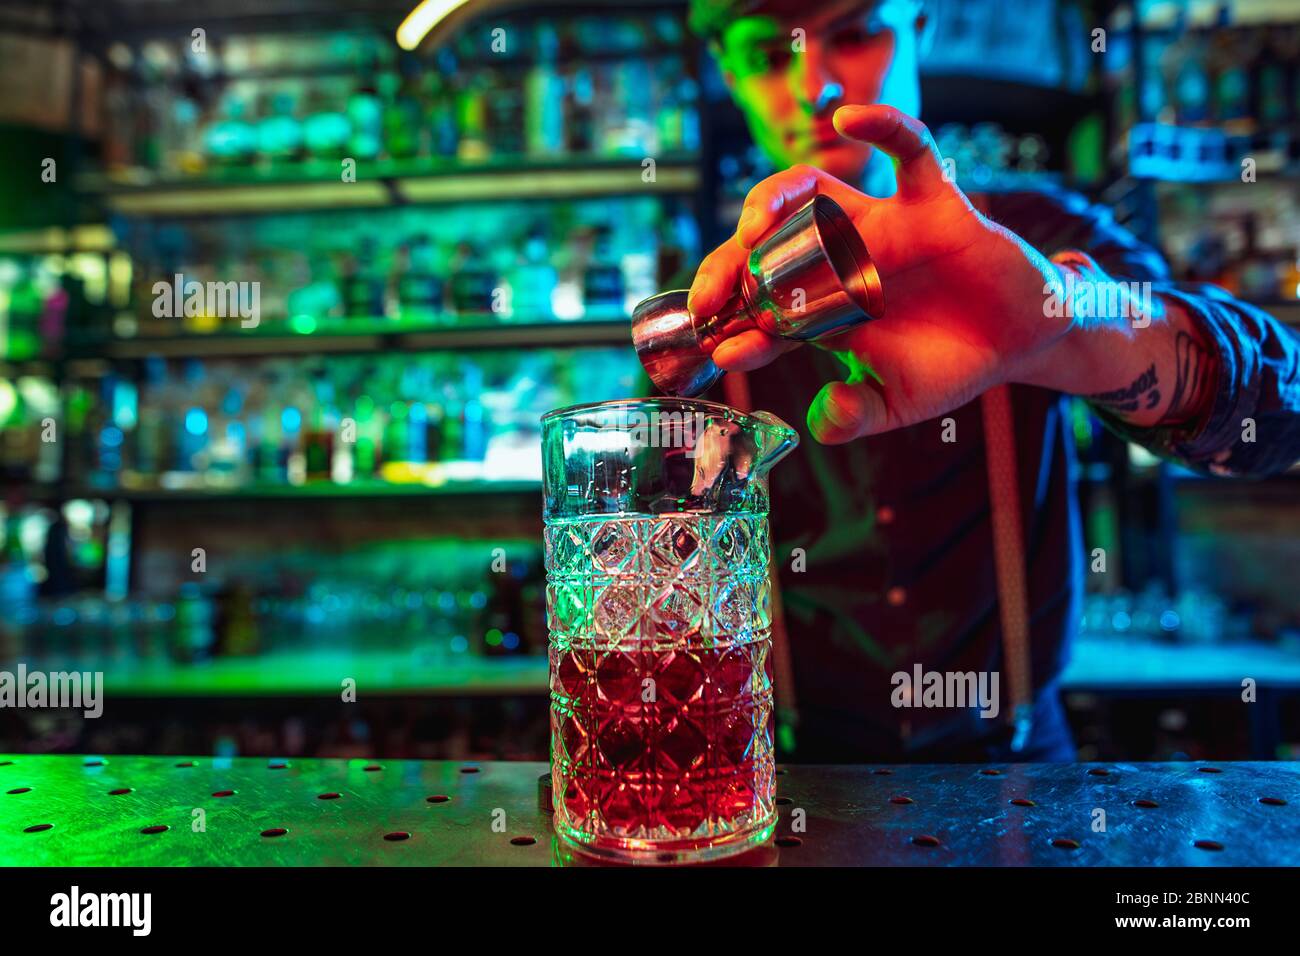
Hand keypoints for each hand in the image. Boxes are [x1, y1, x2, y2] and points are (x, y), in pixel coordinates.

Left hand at [687, 104, 1070, 442]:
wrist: (1018, 343)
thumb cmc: (949, 364)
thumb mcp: (893, 403)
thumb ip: (853, 415)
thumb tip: (821, 422)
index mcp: (822, 303)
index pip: (762, 306)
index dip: (737, 325)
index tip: (720, 348)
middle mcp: (840, 257)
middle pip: (769, 240)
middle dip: (732, 262)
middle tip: (714, 296)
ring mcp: (881, 228)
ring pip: (814, 190)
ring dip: (773, 201)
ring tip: (753, 227)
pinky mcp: (933, 205)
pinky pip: (910, 151)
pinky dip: (882, 127)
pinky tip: (850, 118)